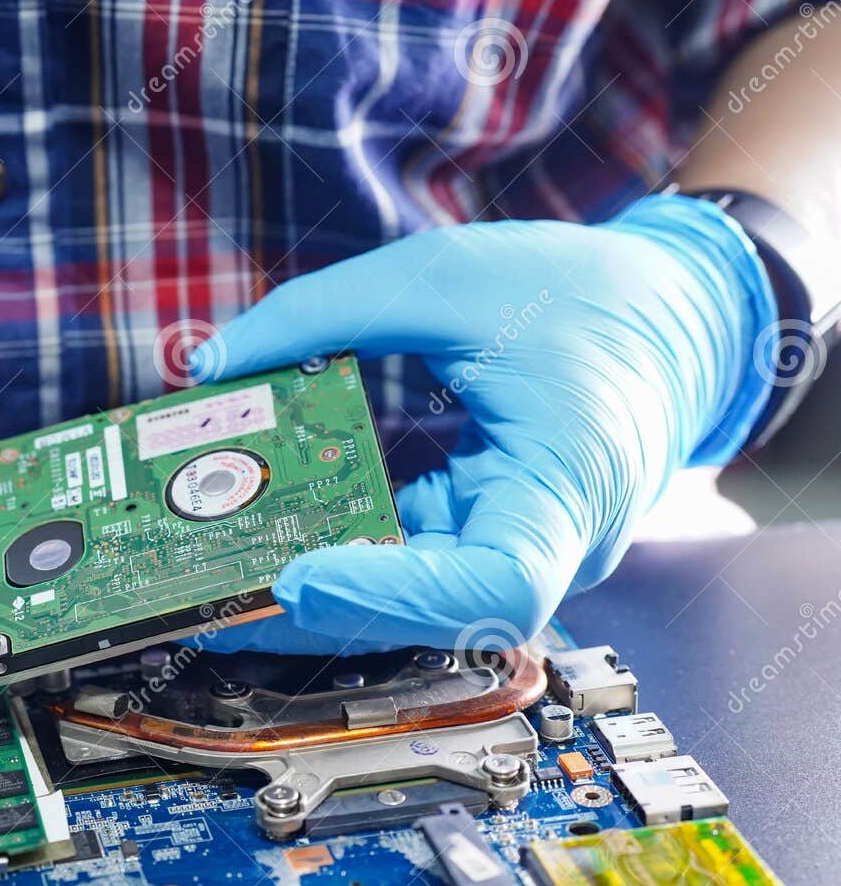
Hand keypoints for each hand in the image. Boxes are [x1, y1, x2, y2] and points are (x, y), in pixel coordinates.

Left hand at [191, 195, 777, 654]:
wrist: (675, 313)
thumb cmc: (588, 294)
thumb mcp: (450, 273)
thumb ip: (325, 312)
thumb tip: (212, 363)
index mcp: (572, 483)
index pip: (496, 585)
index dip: (392, 596)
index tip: (299, 577)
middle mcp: (552, 542)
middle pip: (430, 612)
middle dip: (316, 610)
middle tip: (210, 598)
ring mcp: (519, 547)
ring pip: (410, 601)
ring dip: (313, 596)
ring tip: (214, 583)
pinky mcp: (486, 534)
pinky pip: (409, 564)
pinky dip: (338, 556)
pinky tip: (265, 542)